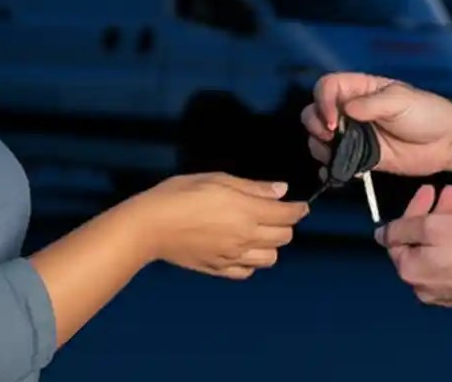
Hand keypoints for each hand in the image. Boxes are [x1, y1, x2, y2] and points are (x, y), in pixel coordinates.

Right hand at [128, 173, 308, 279]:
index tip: (302, 205)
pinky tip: (242, 250)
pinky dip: (252, 262)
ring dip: (271, 245)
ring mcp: (232, 256)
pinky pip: (247, 271)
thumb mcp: (216, 179)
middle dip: (287, 225)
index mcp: (246, 211)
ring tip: (260, 233)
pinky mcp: (219, 269)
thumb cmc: (179, 194)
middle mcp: (245, 237)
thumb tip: (281, 190)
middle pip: (284, 237)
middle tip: (276, 215)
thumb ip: (252, 187)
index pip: (287, 215)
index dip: (299, 209)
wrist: (150, 226)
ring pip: (270, 258)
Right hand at [301, 72, 451, 176]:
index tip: (334, 120)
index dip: (323, 101)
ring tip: (335, 156)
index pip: (327, 87)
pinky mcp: (361, 157)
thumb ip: (373, 104)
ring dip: (320, 147)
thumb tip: (347, 109)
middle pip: (315, 111)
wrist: (448, 142)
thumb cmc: (428, 113)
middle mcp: (352, 110)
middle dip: (315, 124)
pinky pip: (336, 161)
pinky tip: (335, 172)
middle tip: (331, 137)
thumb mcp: (402, 101)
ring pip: (320, 138)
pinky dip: (329, 167)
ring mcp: (355, 135)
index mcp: (360, 89)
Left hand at [375, 184, 451, 306]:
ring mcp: (446, 295)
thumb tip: (379, 236)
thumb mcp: (433, 226)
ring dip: (444, 227)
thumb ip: (401, 229)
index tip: (428, 190)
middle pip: (417, 245)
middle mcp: (423, 289)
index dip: (411, 210)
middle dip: (429, 215)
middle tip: (445, 193)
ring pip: (435, 253)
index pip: (397, 238)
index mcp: (410, 272)